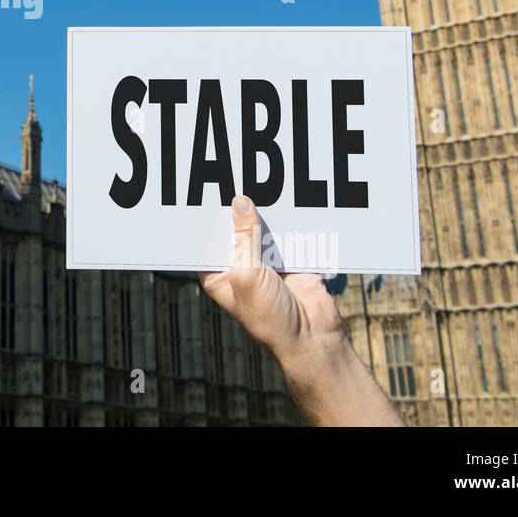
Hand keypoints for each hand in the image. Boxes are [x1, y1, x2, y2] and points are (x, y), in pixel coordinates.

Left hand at [199, 195, 402, 425]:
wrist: (314, 339)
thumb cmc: (271, 319)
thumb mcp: (249, 275)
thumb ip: (245, 237)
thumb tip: (239, 202)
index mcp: (219, 276)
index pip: (207, 242)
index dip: (205, 220)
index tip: (203, 192)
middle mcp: (240, 267)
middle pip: (235, 230)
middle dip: (235, 210)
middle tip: (231, 179)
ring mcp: (266, 263)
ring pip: (261, 228)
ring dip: (262, 212)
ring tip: (257, 182)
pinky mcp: (291, 259)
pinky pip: (287, 232)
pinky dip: (286, 219)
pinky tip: (283, 198)